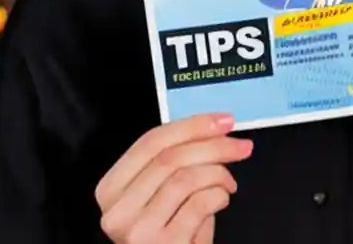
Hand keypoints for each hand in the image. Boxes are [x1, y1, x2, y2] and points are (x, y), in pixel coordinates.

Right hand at [95, 113, 253, 243]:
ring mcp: (138, 230)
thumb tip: (210, 128)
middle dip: (213, 145)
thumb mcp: (161, 198)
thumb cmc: (171, 237)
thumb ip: (172, 166)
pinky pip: (200, 203)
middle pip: (169, 158)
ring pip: (186, 178)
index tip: (222, 120)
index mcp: (111, 189)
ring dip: (218, 174)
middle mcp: (118, 210)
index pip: (150, 142)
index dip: (191, 126)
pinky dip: (219, 195)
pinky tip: (222, 199)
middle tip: (240, 145)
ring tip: (229, 183)